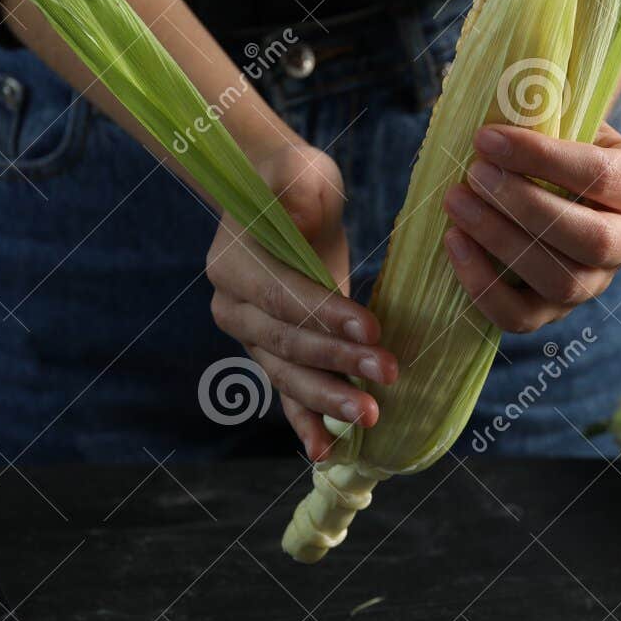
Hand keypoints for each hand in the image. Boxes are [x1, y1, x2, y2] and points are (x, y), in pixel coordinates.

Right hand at [206, 142, 397, 460]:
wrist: (281, 200)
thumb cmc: (292, 180)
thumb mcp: (296, 168)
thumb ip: (292, 186)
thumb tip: (294, 219)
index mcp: (232, 263)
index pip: (281, 295)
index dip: (324, 314)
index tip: (371, 327)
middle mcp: (232, 307)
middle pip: (288, 342)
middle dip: (339, 361)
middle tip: (388, 372)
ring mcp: (251, 338)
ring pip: (289, 375)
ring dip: (330, 399)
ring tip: (371, 416)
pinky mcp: (274, 355)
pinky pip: (288, 394)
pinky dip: (306, 423)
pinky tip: (327, 452)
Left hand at [441, 121, 620, 333]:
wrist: (558, 187)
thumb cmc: (557, 146)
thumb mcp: (564, 121)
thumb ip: (542, 113)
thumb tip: (494, 114)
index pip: (600, 176)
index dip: (540, 157)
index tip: (486, 138)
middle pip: (589, 239)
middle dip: (524, 206)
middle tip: (474, 174)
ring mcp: (595, 284)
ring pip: (559, 281)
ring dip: (500, 241)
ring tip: (456, 202)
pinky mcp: (554, 313)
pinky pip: (520, 317)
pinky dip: (482, 285)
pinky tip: (454, 242)